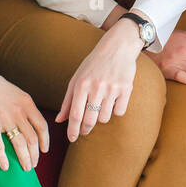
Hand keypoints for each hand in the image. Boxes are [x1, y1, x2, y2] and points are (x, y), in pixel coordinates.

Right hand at [0, 65, 50, 171]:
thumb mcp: (17, 94)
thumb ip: (25, 107)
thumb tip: (30, 121)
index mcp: (27, 104)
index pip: (42, 126)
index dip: (45, 141)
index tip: (44, 150)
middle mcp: (19, 113)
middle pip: (32, 139)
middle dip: (35, 154)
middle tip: (33, 164)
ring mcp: (5, 119)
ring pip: (20, 144)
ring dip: (24, 158)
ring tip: (25, 167)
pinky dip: (2, 158)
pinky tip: (5, 167)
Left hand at [56, 22, 143, 141]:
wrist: (117, 47)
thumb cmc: (93, 64)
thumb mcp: (77, 79)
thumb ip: (68, 101)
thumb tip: (59, 121)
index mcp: (81, 84)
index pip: (75, 114)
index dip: (73, 130)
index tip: (72, 139)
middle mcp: (96, 87)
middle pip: (90, 119)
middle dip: (86, 129)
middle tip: (84, 131)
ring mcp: (112, 88)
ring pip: (105, 117)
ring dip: (101, 117)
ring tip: (100, 107)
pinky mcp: (126, 89)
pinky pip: (119, 111)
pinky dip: (115, 110)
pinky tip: (113, 101)